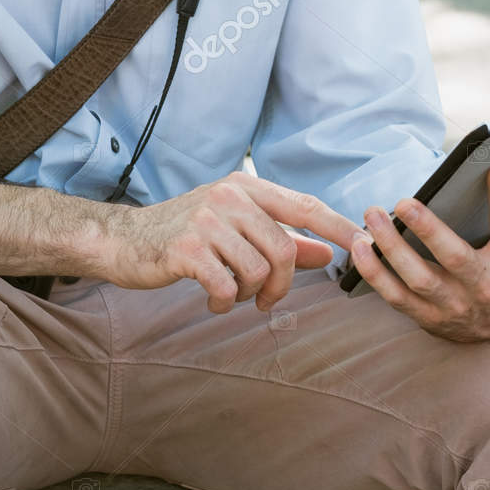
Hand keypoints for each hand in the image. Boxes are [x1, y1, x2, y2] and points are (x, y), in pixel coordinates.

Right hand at [104, 170, 365, 313]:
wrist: (124, 240)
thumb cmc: (186, 235)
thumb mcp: (236, 229)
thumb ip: (283, 240)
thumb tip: (329, 254)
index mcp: (247, 187)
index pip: (304, 205)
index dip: (338, 226)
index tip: (365, 243)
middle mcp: (230, 196)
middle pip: (283, 249)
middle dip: (281, 286)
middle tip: (264, 302)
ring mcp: (207, 220)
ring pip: (257, 271)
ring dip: (248, 295)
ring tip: (229, 296)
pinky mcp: (187, 248)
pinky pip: (226, 286)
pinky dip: (223, 303)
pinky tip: (211, 301)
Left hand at [348, 162, 489, 342]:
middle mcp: (483, 285)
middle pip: (455, 257)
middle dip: (429, 230)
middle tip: (405, 202)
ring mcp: (451, 304)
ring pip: (417, 277)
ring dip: (391, 247)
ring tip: (372, 215)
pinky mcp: (423, 315)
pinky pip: (393, 295)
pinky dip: (374, 271)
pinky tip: (359, 245)